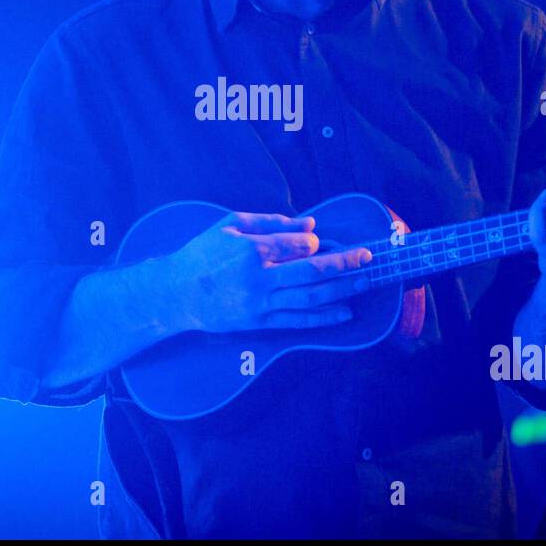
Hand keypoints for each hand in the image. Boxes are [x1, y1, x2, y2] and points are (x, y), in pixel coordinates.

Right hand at [161, 211, 372, 332]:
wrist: (176, 294)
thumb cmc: (202, 254)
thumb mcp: (230, 225)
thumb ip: (271, 221)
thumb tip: (309, 224)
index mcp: (251, 250)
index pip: (297, 245)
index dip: (313, 243)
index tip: (318, 242)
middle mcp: (259, 279)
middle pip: (312, 271)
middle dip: (344, 264)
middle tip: (368, 257)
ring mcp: (260, 304)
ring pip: (311, 298)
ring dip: (342, 290)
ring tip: (365, 282)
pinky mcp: (260, 323)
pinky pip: (299, 321)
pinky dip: (324, 317)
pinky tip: (344, 311)